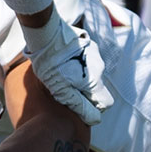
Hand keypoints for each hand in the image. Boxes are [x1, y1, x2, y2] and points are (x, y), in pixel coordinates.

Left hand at [27, 10, 111, 126]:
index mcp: (95, 80)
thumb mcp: (60, 89)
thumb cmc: (49, 63)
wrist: (44, 32)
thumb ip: (79, 105)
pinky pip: (89, 61)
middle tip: (64, 87)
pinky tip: (64, 62)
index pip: (106, 103)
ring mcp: (95, 53)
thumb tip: (96, 119)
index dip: (93, 107)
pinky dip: (80, 65)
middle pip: (98, 88)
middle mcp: (100, 66)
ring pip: (93, 74)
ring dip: (81, 78)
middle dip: (85, 92)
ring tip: (61, 73)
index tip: (78, 104)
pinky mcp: (89, 44)